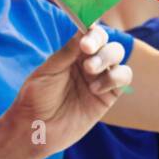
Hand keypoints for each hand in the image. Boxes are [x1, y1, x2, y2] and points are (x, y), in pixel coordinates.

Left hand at [7, 26, 131, 157]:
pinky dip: (115, 77)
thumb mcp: (47, 72)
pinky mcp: (108, 96)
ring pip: (117, 55)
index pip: (88, 32)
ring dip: (107, 57)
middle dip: (99, 42)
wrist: (36, 129)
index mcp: (72, 53)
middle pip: (106, 41)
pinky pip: (123, 78)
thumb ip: (67, 52)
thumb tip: (83, 29)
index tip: (87, 28)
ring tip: (90, 70)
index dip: (91, 28)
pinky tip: (96, 89)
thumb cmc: (35, 98)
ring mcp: (100, 78)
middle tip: (86, 49)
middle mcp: (88, 62)